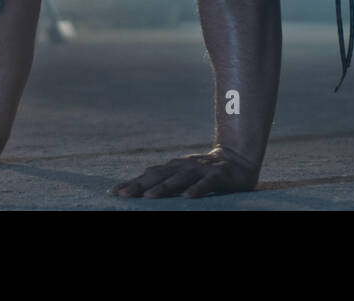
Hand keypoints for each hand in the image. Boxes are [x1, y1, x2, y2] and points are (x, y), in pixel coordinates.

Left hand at [109, 147, 259, 198]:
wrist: (240, 157)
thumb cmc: (207, 171)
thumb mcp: (185, 176)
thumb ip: (167, 181)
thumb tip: (141, 191)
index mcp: (174, 167)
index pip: (148, 175)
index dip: (131, 183)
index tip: (113, 192)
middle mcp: (184, 166)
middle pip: (159, 176)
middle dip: (139, 185)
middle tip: (122, 195)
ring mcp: (202, 169)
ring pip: (180, 179)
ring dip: (164, 187)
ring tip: (148, 197)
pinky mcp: (219, 174)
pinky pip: (207, 183)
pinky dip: (197, 189)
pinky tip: (187, 197)